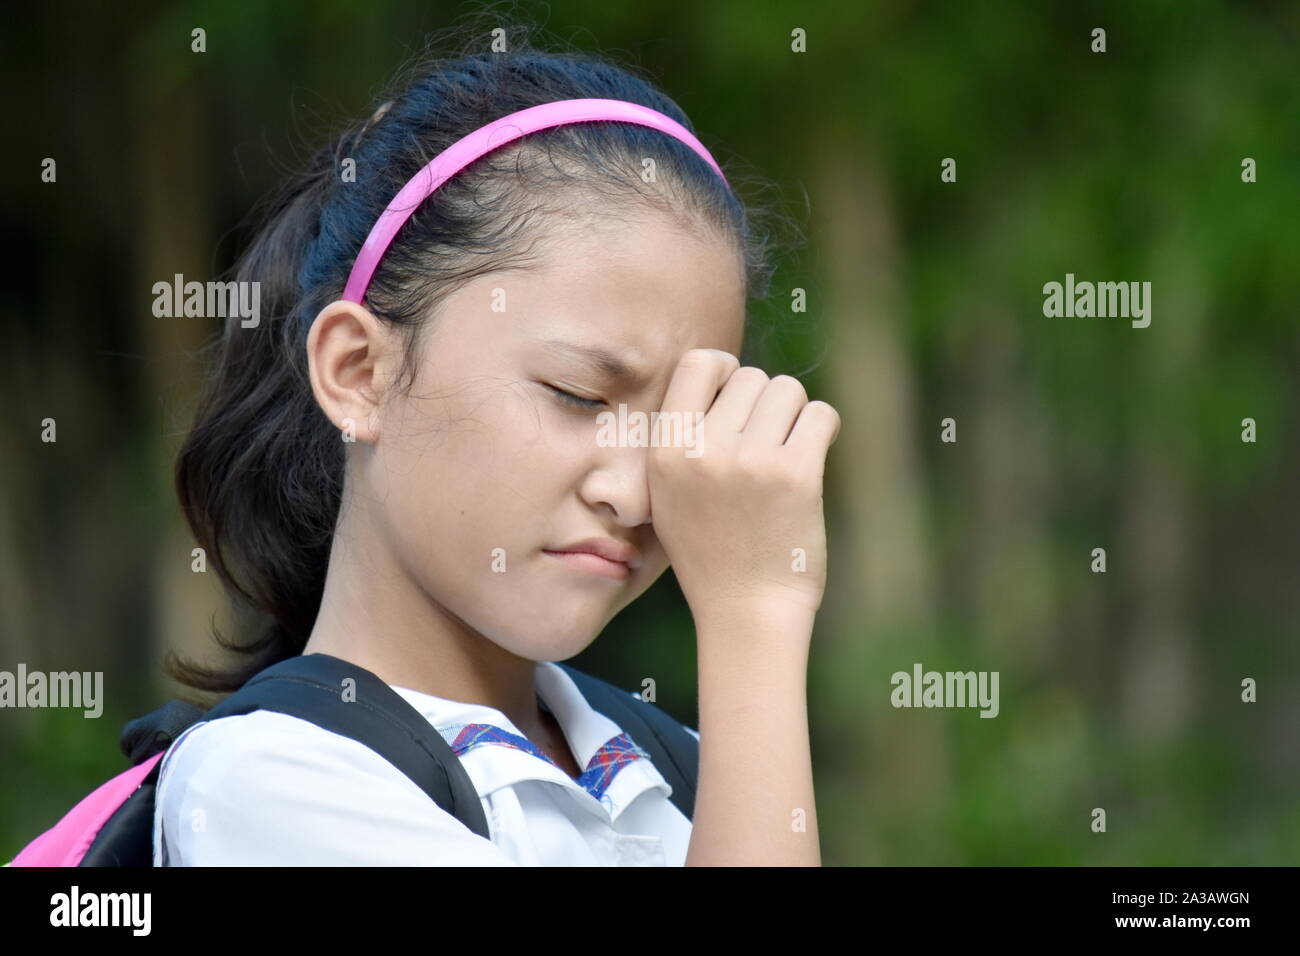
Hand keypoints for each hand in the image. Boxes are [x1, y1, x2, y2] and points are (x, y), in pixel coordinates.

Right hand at [647, 349, 840, 632]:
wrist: (747, 610)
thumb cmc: (711, 551)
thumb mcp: (669, 496)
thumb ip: (683, 438)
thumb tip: (722, 375)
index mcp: (667, 452)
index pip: (699, 363)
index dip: (726, 371)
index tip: (737, 398)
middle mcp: (704, 451)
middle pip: (753, 377)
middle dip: (765, 404)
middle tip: (766, 445)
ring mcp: (752, 461)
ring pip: (789, 391)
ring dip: (795, 416)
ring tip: (786, 454)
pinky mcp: (797, 474)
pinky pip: (821, 415)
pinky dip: (822, 430)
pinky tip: (811, 457)